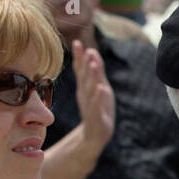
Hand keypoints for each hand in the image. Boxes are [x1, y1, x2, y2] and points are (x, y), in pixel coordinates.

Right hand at [72, 39, 114, 155]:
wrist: (94, 136)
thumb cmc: (97, 109)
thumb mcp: (97, 88)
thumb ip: (95, 71)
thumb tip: (92, 51)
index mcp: (85, 87)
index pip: (81, 70)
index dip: (79, 57)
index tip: (77, 43)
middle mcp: (86, 95)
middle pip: (85, 78)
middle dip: (85, 64)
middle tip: (86, 51)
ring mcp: (91, 107)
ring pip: (91, 90)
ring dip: (92, 77)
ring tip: (93, 65)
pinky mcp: (97, 119)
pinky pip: (97, 107)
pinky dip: (99, 98)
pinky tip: (101, 89)